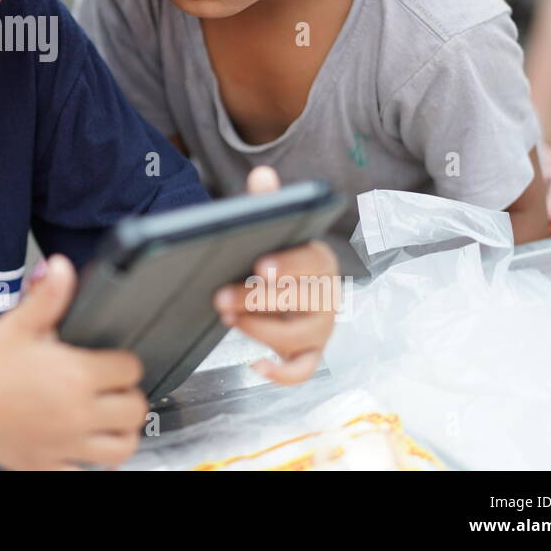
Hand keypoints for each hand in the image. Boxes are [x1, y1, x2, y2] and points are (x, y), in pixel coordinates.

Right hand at [0, 254, 148, 469]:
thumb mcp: (20, 322)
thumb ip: (49, 295)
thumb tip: (63, 266)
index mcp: (78, 375)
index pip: (131, 369)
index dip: (125, 362)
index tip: (111, 361)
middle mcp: (78, 413)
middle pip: (135, 411)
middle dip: (128, 398)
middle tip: (112, 390)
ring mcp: (65, 445)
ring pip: (121, 449)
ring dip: (120, 434)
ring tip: (107, 421)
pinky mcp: (47, 466)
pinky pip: (84, 474)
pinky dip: (87, 463)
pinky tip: (77, 446)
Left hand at [213, 166, 339, 384]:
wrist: (283, 286)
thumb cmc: (277, 256)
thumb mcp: (272, 228)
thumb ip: (267, 203)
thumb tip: (262, 175)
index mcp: (321, 261)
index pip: (313, 264)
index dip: (289, 266)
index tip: (261, 267)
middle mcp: (327, 297)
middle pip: (302, 304)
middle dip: (258, 301)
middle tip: (222, 296)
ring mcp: (320, 329)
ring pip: (297, 338)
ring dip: (260, 330)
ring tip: (228, 317)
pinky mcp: (309, 354)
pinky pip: (303, 372)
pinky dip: (283, 374)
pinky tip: (256, 364)